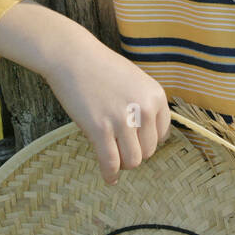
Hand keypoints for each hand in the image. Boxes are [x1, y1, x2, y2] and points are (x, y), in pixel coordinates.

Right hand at [44, 40, 170, 185]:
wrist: (72, 56)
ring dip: (123, 164)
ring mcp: (123, 120)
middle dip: (134, 153)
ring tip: (113, 159)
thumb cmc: (101, 68)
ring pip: (133, 161)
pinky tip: (108, 178)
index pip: (162, 135)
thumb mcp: (135, 82)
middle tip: (119, 148)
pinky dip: (110, 174)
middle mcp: (145, 109)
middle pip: (149, 151)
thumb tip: (148, 139)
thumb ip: (145, 107)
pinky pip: (111, 162)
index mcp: (157, 97)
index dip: (147, 141)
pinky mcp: (100, 129)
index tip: (134, 141)